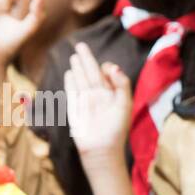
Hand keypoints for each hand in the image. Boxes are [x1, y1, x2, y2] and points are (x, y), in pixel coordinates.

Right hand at [65, 43, 132, 158]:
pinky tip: (69, 73)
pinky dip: (70, 82)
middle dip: (86, 59)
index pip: (106, 76)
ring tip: (74, 56)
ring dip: (78, 68)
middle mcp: (98, 97)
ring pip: (81, 80)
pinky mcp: (74, 109)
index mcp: (112, 96)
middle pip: (91, 74)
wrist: (101, 149)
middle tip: (80, 45)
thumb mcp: (124, 104)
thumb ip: (121, 84)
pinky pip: (72, 92)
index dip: (106, 68)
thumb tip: (112, 66)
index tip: (106, 67)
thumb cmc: (116, 129)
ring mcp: (85, 102)